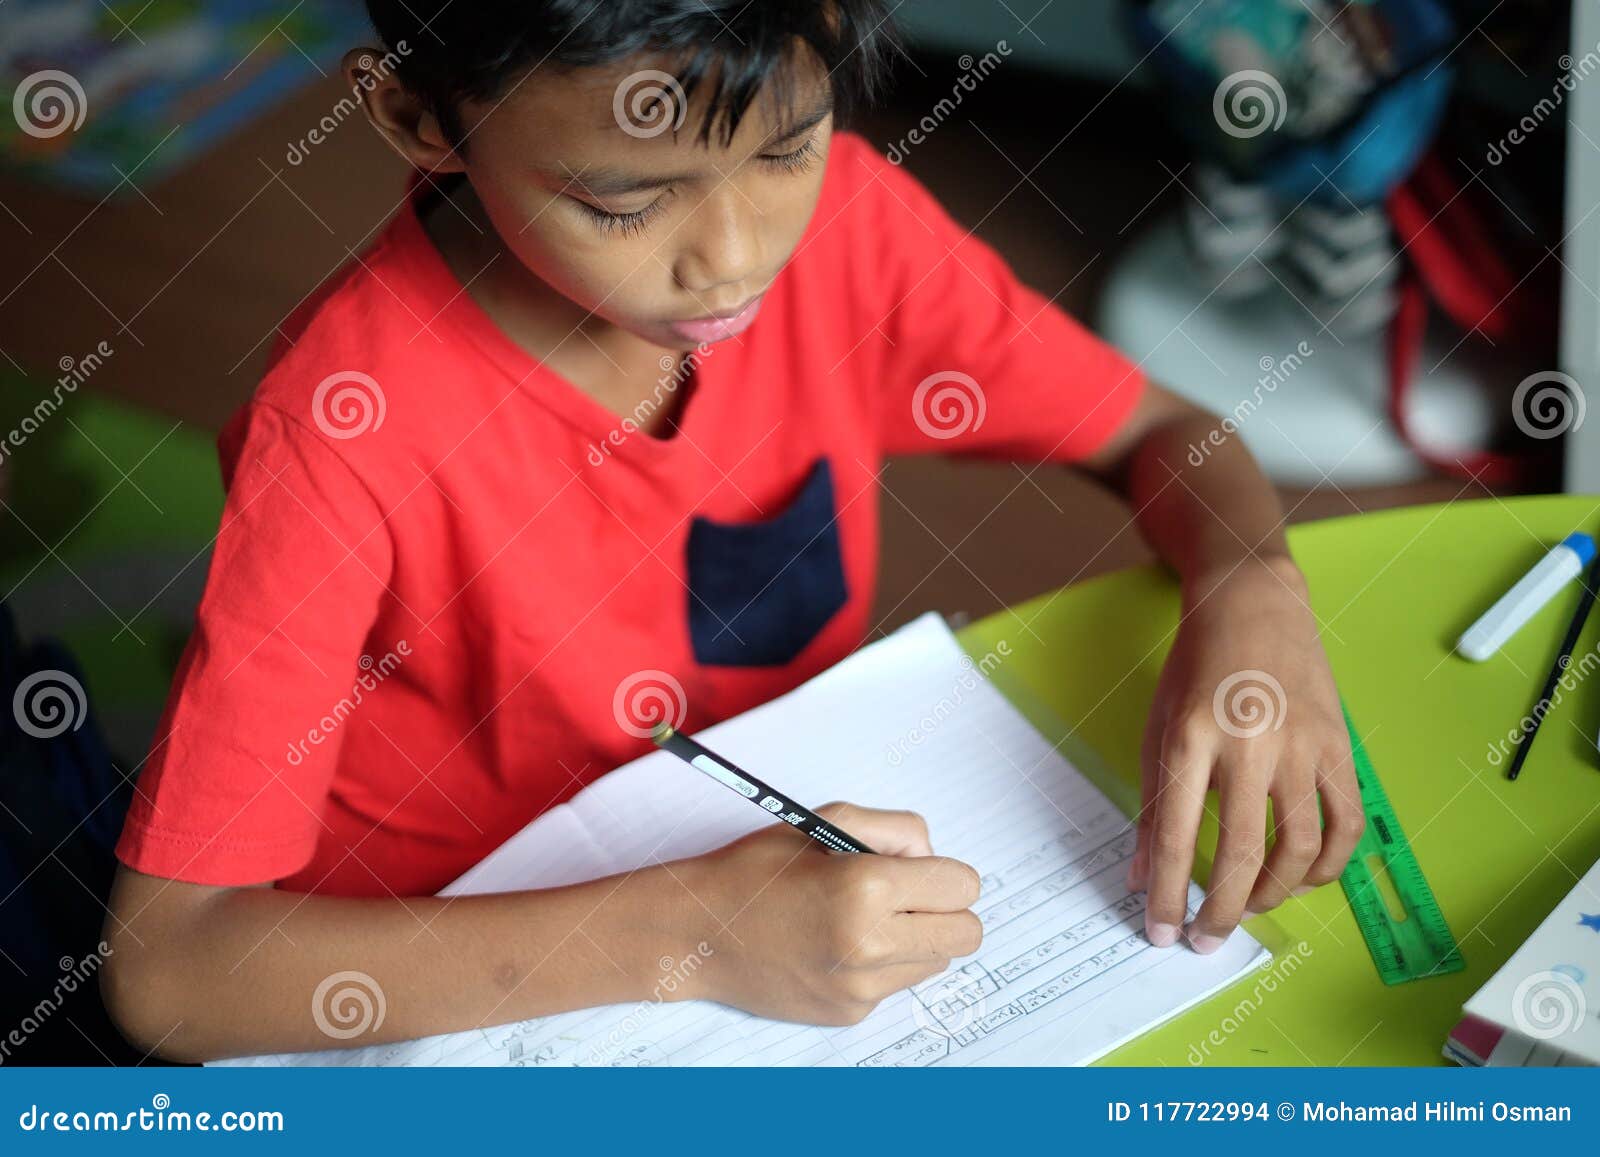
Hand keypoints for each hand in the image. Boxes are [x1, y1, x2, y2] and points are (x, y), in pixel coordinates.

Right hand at [679, 803, 982, 1024]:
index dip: (943, 871)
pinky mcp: (850, 1012)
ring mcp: (861, 987)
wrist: (699, 932)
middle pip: (965, 933)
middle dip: (944, 909)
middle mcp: (870, 944)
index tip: (916, 868)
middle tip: (903, 895)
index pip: (963, 886)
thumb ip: (895, 831)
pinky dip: (880, 964)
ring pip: (935, 960)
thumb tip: (934, 860)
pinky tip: (835, 945)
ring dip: (914, 937)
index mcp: (866, 887)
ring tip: (862, 918)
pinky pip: (896, 984)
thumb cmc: (756, 870)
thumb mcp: (825, 822)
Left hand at [1130, 557, 1363, 952]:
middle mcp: (1247, 744)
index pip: (1175, 837)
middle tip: (1205, 940)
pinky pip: (1345, 824)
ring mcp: (1299, 746)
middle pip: (1240, 854)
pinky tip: (1303, 879)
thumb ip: (1151, 804)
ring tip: (1248, 909)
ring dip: (1273, 895)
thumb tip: (1141, 877)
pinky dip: (1327, 865)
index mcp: (1189, 739)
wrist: (1252, 604)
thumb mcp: (1157, 727)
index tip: (1161, 933)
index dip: (1168, 895)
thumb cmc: (1195, 668)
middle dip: (1220, 911)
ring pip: (1299, 849)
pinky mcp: (1337, 746)